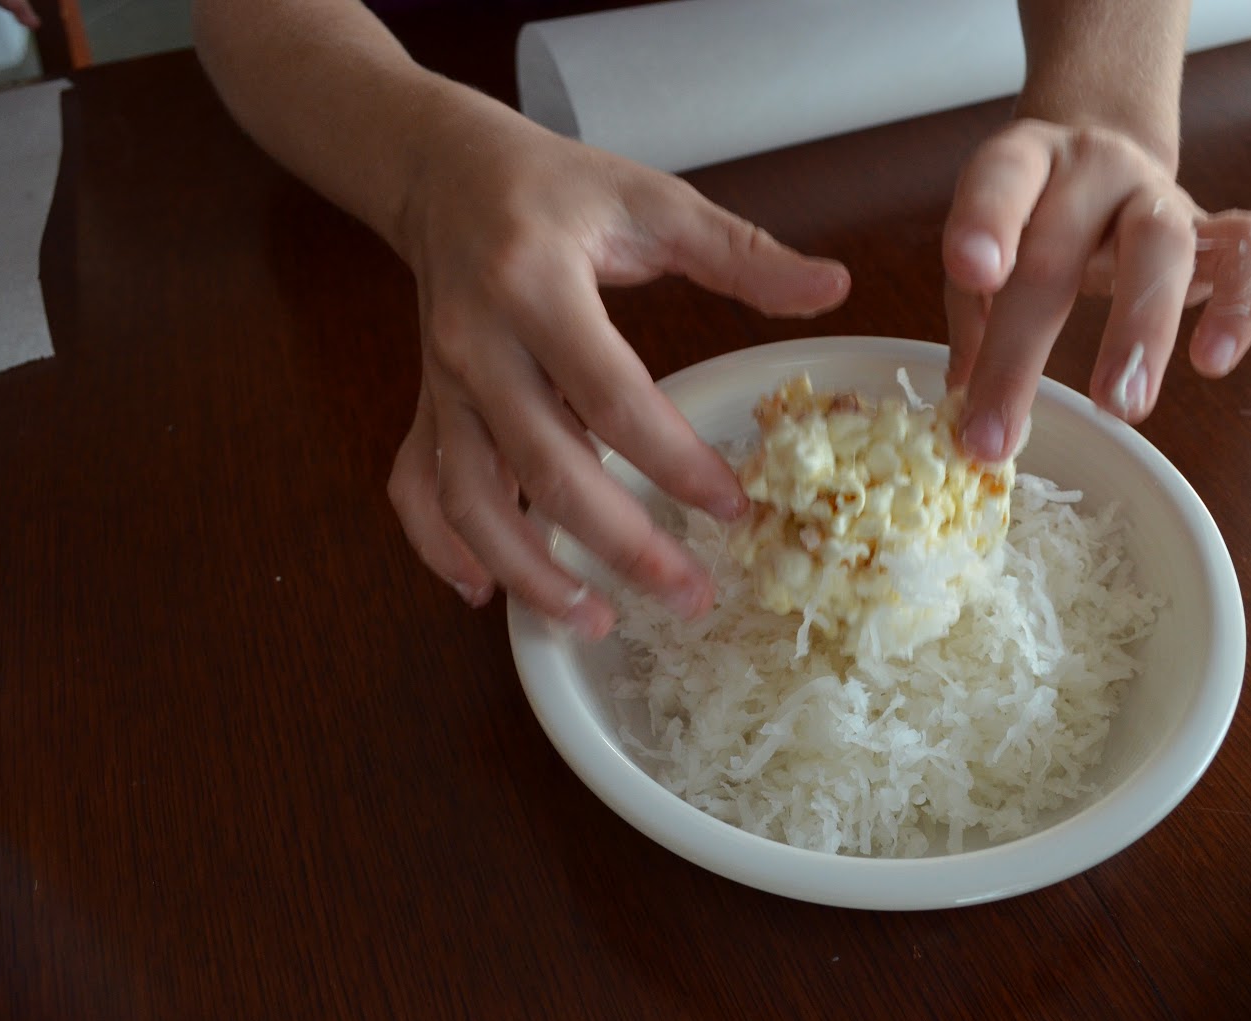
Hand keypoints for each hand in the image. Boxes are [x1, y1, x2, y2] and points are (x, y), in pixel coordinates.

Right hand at [386, 95, 848, 638]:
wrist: (441, 172)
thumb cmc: (554, 187)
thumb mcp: (652, 201)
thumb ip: (742, 253)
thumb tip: (835, 288)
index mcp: (538, 286)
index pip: (613, 397)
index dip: (676, 462)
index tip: (736, 508)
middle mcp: (479, 345)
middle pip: (546, 468)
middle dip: (619, 545)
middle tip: (687, 597)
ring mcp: (441, 385)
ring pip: (472, 499)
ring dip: (528, 571)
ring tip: (592, 619)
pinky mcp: (423, 406)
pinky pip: (416, 490)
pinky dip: (440, 548)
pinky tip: (482, 591)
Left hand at [943, 119, 1250, 459]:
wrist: (1106, 162)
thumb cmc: (1033, 221)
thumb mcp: (989, 250)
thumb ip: (973, 311)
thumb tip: (964, 398)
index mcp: (1026, 162)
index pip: (1003, 176)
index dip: (986, 222)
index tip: (972, 272)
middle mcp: (1094, 166)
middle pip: (1060, 252)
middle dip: (1020, 355)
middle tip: (995, 437)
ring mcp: (1159, 192)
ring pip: (1160, 246)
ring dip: (1139, 330)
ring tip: (1118, 406)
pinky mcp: (1215, 227)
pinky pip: (1250, 252)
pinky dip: (1241, 305)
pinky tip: (1211, 363)